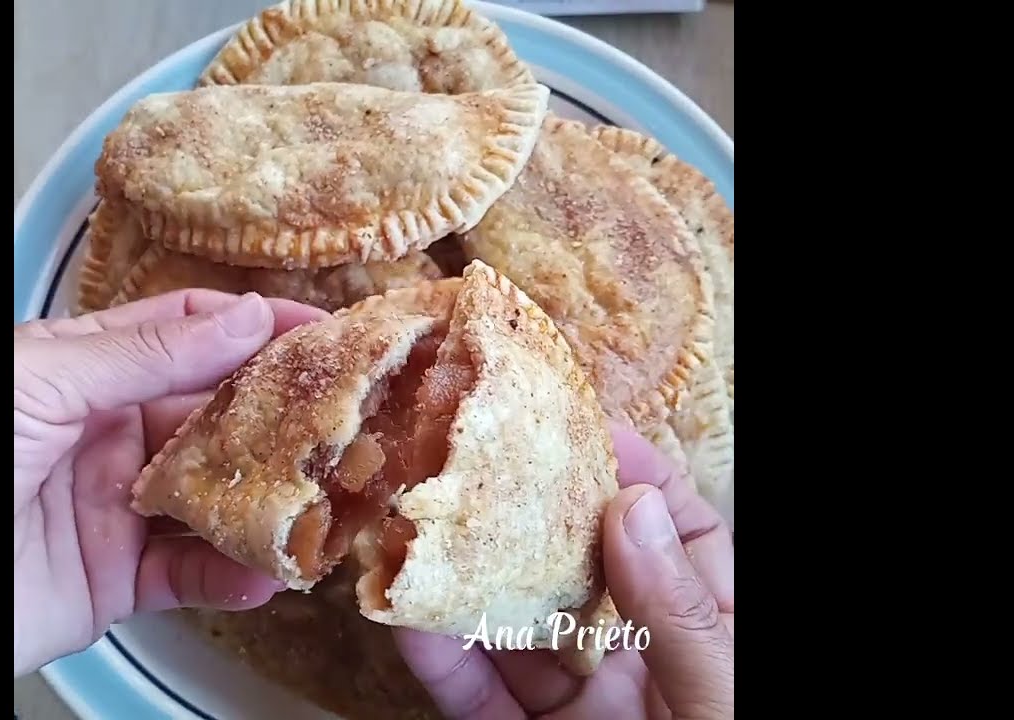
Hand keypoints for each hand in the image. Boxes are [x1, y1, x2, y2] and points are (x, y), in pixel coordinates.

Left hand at [13, 290, 328, 676]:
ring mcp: (114, 507)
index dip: (254, 326)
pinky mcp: (114, 580)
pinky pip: (188, 573)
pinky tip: (268, 570)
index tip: (326, 328)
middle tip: (354, 415)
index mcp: (84, 371)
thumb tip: (245, 316)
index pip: (186, 334)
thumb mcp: (41, 383)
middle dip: (281, 416)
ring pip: (213, 495)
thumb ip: (146, 353)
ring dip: (270, 499)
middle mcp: (108, 432)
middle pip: (213, 414)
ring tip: (331, 499)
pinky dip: (231, 573)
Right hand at [393, 424, 733, 718]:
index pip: (676, 533)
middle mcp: (640, 656)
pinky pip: (478, 699)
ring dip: (464, 584)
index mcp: (706, 631)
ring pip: (515, 629)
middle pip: (580, 568)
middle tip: (470, 459)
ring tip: (413, 530)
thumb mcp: (721, 693)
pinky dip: (441, 663)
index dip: (633, 475)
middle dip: (525, 515)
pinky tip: (407, 621)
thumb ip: (678, 610)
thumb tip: (629, 505)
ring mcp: (583, 702)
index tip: (581, 427)